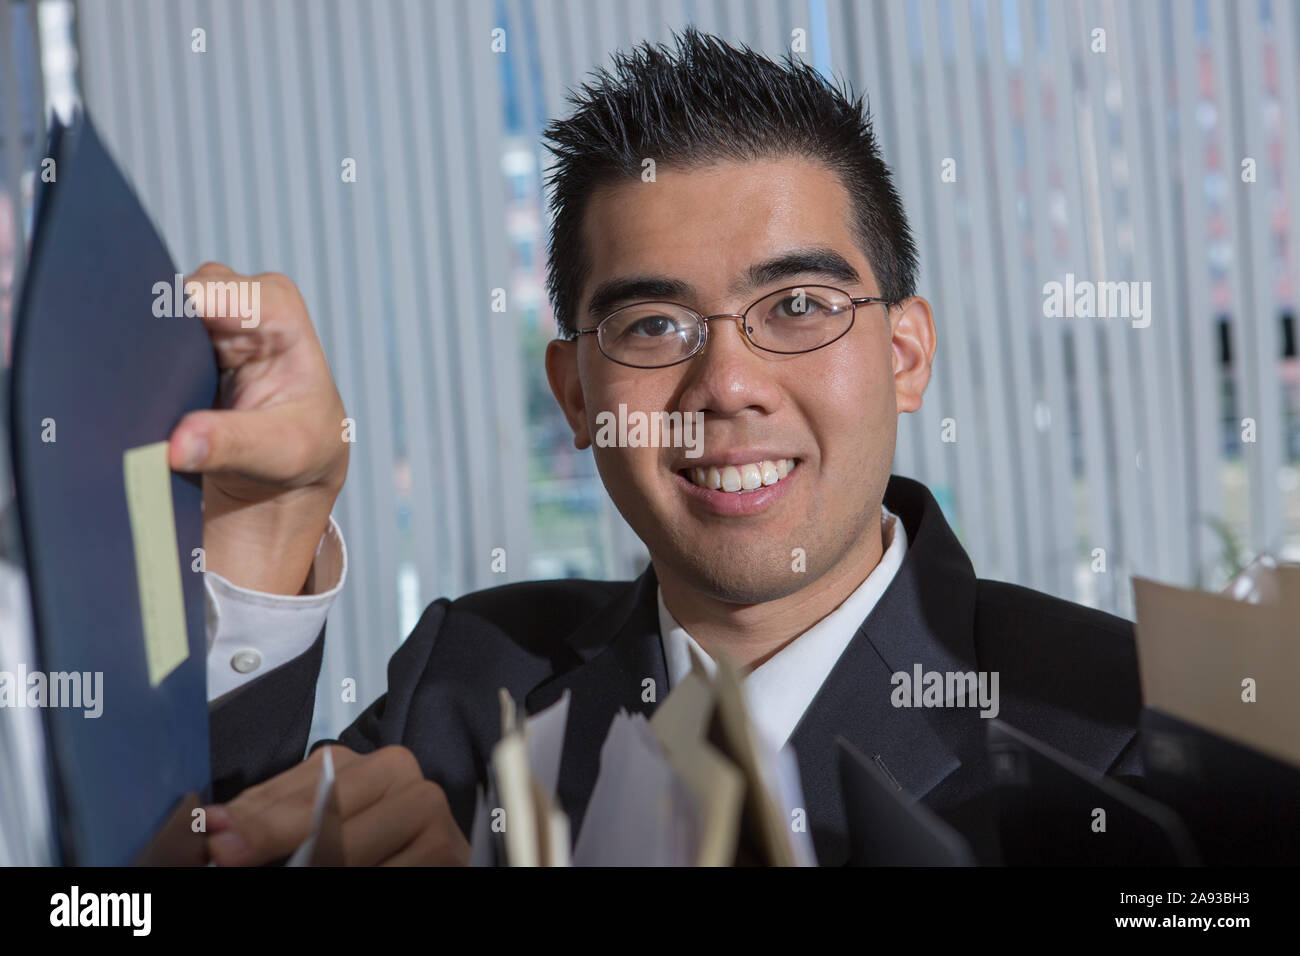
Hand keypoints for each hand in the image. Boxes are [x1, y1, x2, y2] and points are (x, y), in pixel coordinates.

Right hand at [167, 263, 347, 593]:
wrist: (291, 485)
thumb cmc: (305, 459)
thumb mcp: (284, 453)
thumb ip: (234, 443)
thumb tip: (178, 443)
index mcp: (279, 314)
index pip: (222, 287)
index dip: (196, 312)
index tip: (179, 346)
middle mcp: (240, 312)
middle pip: (181, 296)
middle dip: (165, 332)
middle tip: (158, 377)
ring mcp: (207, 333)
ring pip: (158, 321)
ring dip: (151, 355)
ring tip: (159, 398)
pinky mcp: (182, 361)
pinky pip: (149, 349)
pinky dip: (141, 372)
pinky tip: (145, 404)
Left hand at [204, 745, 470, 865]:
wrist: (421, 858)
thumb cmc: (362, 845)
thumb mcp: (313, 824)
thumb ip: (267, 823)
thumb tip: (211, 829)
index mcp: (354, 760)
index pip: (294, 792)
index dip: (251, 822)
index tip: (214, 841)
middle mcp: (396, 770)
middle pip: (323, 814)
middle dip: (271, 842)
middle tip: (227, 858)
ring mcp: (424, 806)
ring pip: (350, 849)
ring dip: (314, 868)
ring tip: (292, 872)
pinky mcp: (443, 846)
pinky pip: (384, 875)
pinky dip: (358, 882)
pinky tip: (344, 879)